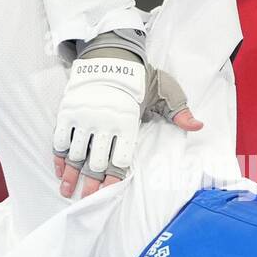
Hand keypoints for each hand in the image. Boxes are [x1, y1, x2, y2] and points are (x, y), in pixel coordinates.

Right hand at [53, 43, 202, 198]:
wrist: (109, 55)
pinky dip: (59, 155)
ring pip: (76, 153)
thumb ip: (179, 111)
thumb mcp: (165, 90)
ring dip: (71, 175)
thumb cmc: (139, 78)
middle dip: (91, 184)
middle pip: (96, 161)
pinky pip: (60, 139)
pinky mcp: (68, 112)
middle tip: (86, 200)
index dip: (113, 180)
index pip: (120, 159)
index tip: (108, 194)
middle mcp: (104, 123)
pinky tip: (60, 169)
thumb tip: (198, 126)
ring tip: (67, 191)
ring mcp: (84, 118)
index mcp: (127, 123)